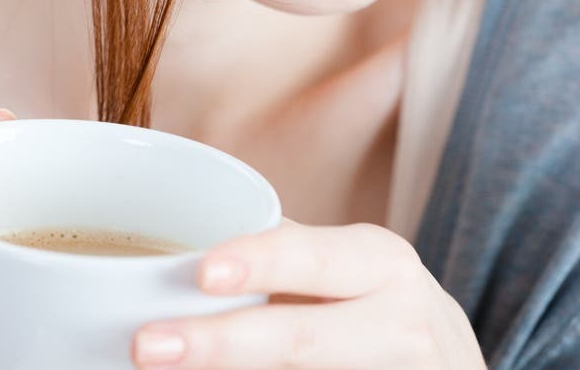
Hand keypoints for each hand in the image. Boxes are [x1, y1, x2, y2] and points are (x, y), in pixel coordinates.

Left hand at [131, 217, 486, 368]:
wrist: (453, 364)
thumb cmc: (382, 301)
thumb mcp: (355, 264)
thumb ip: (291, 252)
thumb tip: (191, 242)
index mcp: (381, 263)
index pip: (314, 258)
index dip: (260, 263)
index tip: (202, 273)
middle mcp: (398, 321)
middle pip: (300, 339)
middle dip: (221, 345)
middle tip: (147, 345)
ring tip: (164, 369)